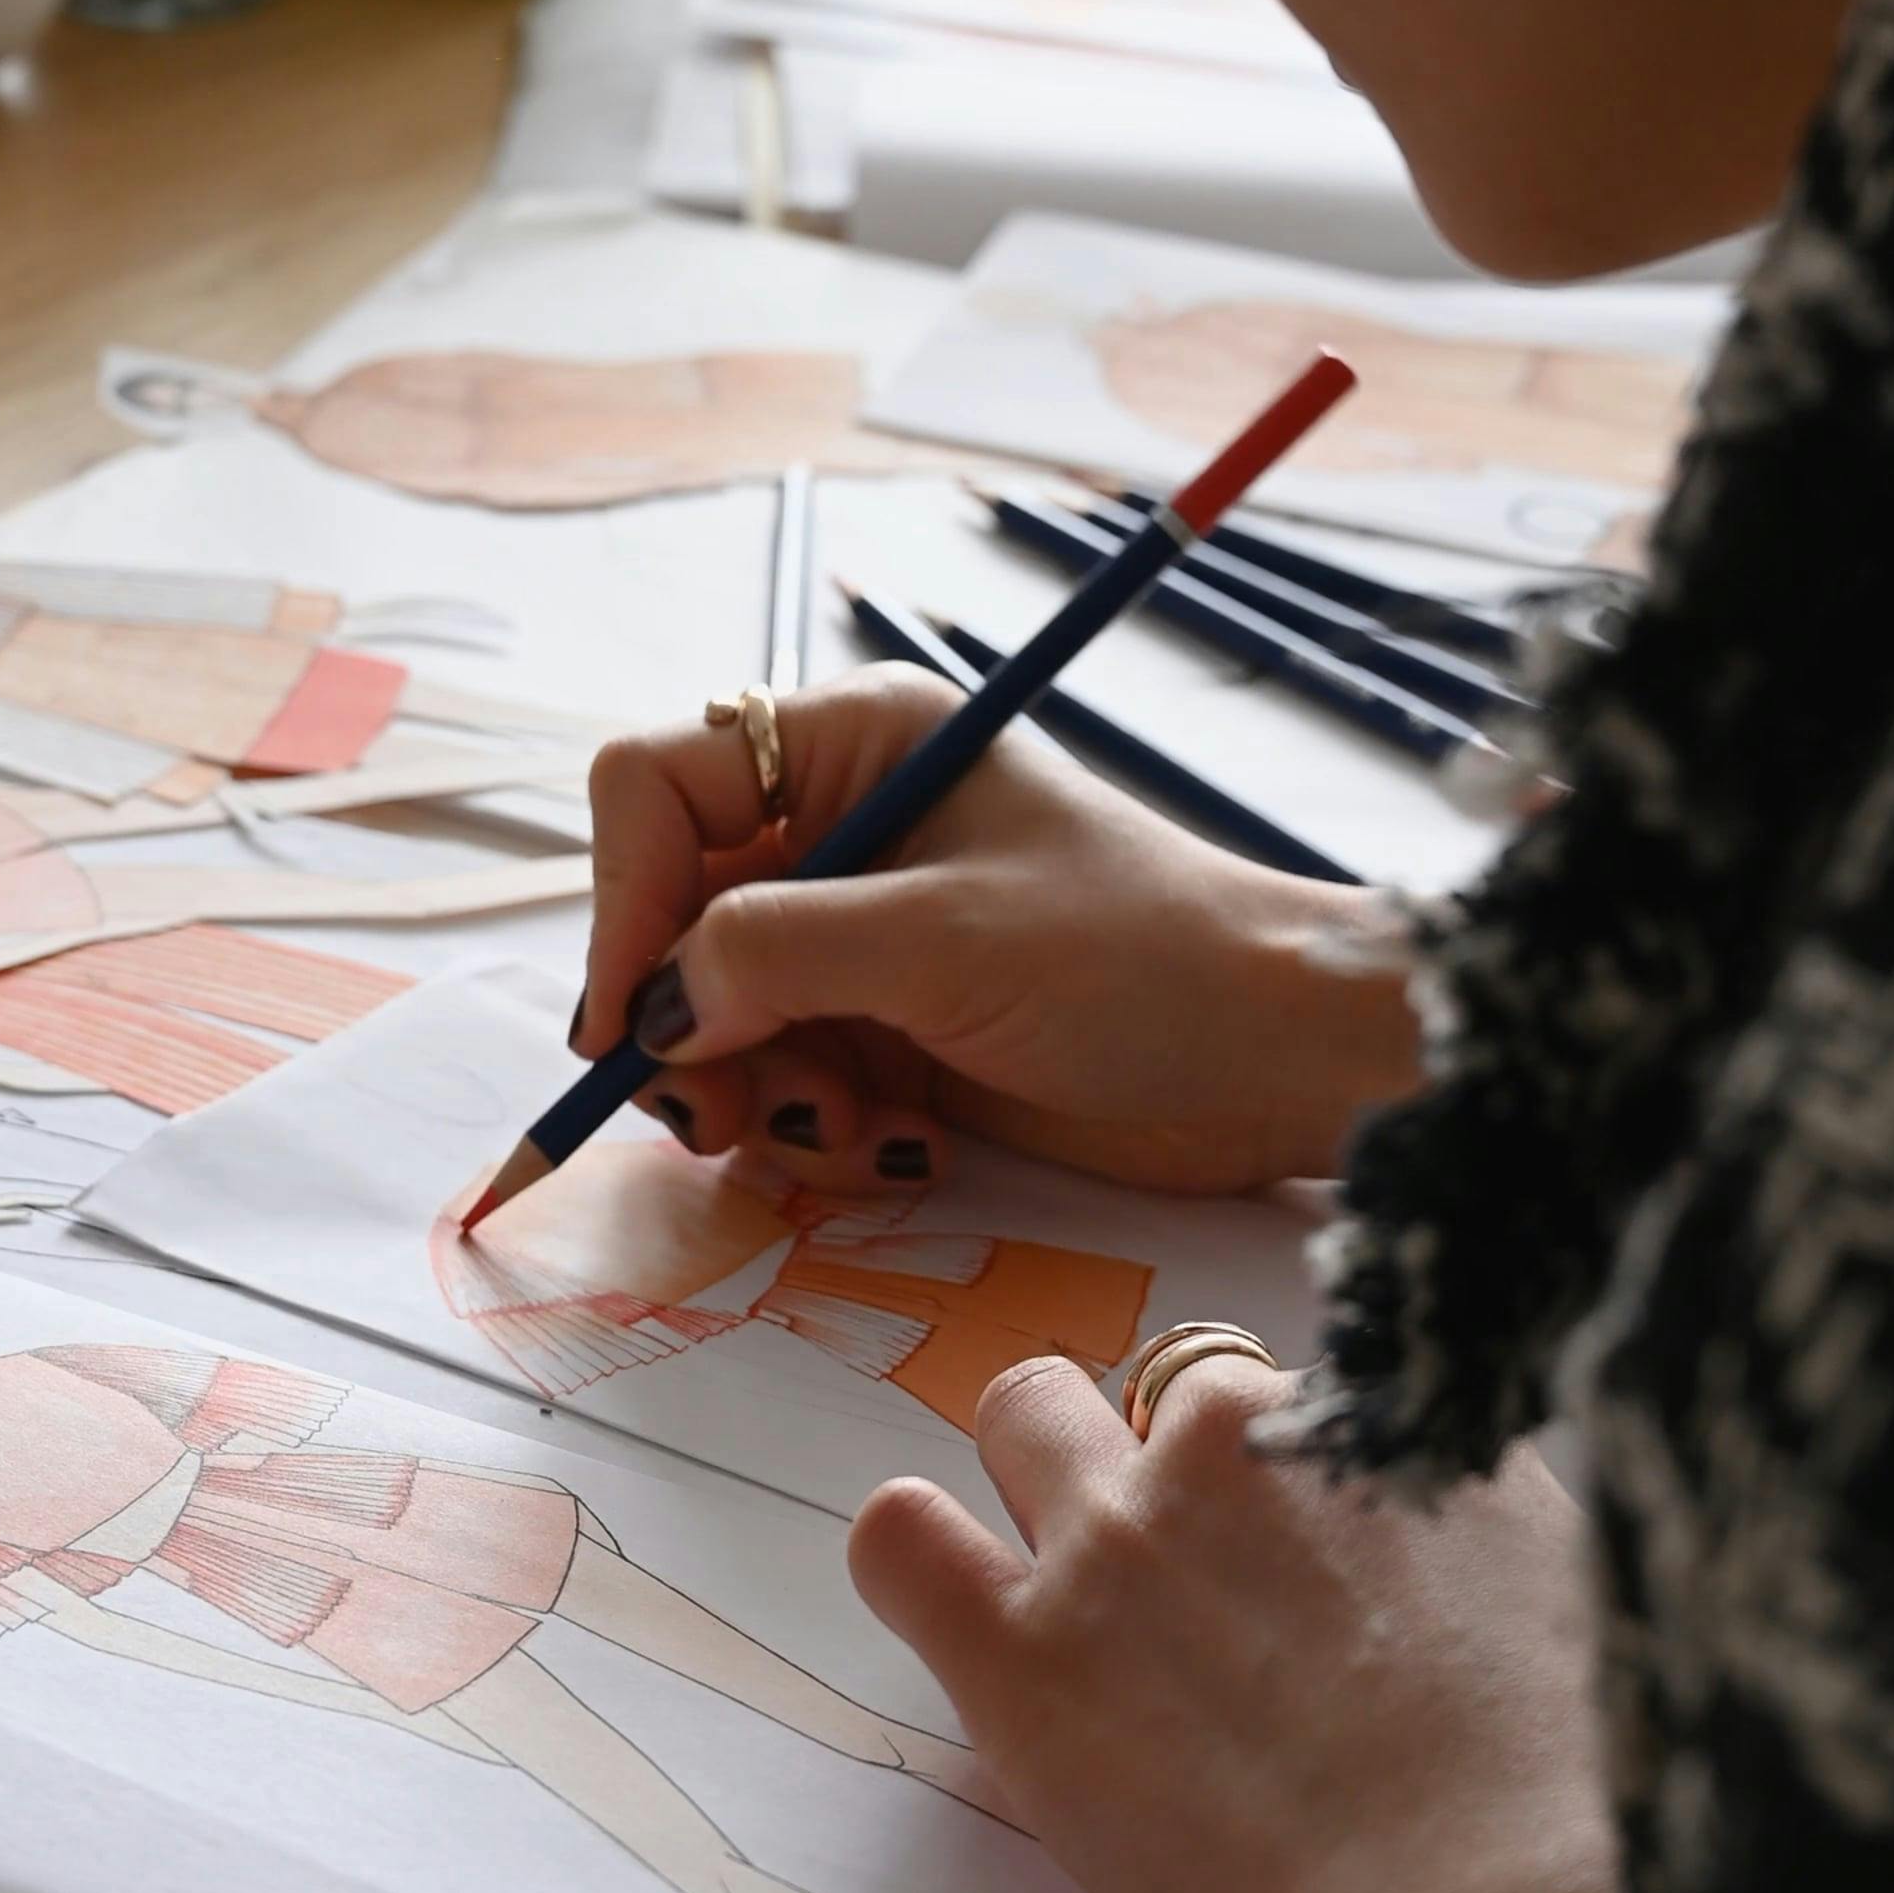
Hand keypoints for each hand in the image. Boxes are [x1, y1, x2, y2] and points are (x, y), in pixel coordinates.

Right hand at [576, 665, 1418, 1194]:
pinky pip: (779, 1079)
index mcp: (856, 744)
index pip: (659, 788)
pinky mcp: (888, 1031)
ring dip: (754, 1093)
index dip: (622, 900)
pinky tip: (893, 1148)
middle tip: (721, 1116)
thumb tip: (653, 1008)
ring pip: (712, 1016)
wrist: (1271, 1058)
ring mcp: (862, 936)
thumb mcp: (943, 942)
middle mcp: (841, 828)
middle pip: (667, 917)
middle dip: (684, 1027)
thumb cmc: (1139, 959)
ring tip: (844, 1131)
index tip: (630, 1021)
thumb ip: (774, 956)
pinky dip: (810, 1130)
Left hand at [865, 1349, 1722, 1892]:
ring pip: (1024, 1411)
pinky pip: (898, 1537)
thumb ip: (1468, 1509)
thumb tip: (1424, 1500)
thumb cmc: (1576, 1791)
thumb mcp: (1570, 1579)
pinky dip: (916, 1558)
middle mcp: (1234, 1442)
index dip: (1286, 1479)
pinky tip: (958, 1613)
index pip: (1281, 1383)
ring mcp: (1117, 1539)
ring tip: (1084, 1610)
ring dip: (1044, 1483)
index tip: (1303, 1568)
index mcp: (1365, 1418)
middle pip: (1158, 1382)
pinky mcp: (1020, 1659)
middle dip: (1169, 1460)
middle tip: (1202, 1600)